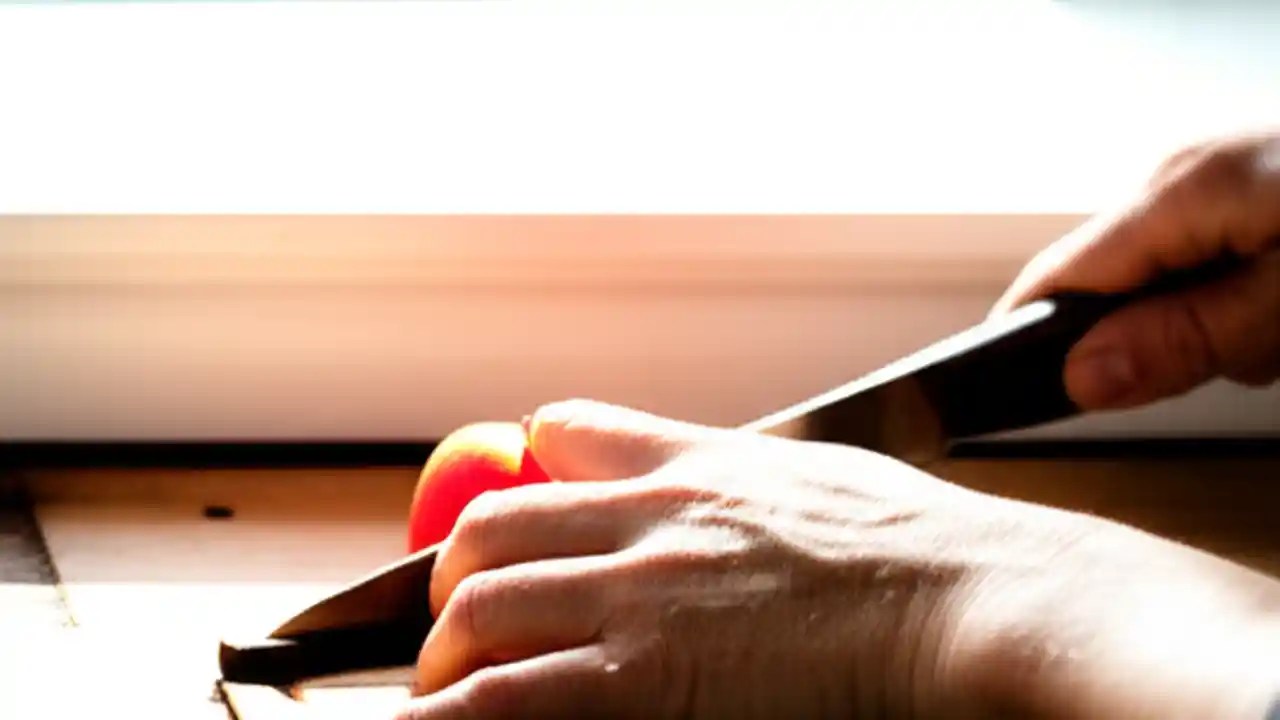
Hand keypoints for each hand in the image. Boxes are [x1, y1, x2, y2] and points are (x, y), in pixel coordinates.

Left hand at [399, 400, 1279, 718]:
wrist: (974, 605)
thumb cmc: (924, 550)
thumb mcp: (823, 478)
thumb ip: (748, 473)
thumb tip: (725, 478)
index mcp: (697, 465)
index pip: (563, 432)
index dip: (521, 469)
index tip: (512, 514)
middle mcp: (651, 520)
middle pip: (492, 526)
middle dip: (455, 576)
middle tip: (460, 620)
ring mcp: (641, 600)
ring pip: (480, 606)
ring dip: (447, 652)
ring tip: (446, 686)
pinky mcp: (642, 682)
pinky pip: (505, 697)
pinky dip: (455, 712)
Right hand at [993, 130, 1279, 409]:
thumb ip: (1186, 340)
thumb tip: (1077, 378)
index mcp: (1175, 193)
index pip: (1053, 277)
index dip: (1020, 342)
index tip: (1010, 402)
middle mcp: (1179, 173)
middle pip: (1109, 286)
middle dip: (1157, 339)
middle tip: (1236, 360)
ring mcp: (1214, 173)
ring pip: (1162, 279)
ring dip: (1211, 322)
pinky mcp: (1246, 182)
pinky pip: (1206, 257)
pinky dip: (1238, 295)